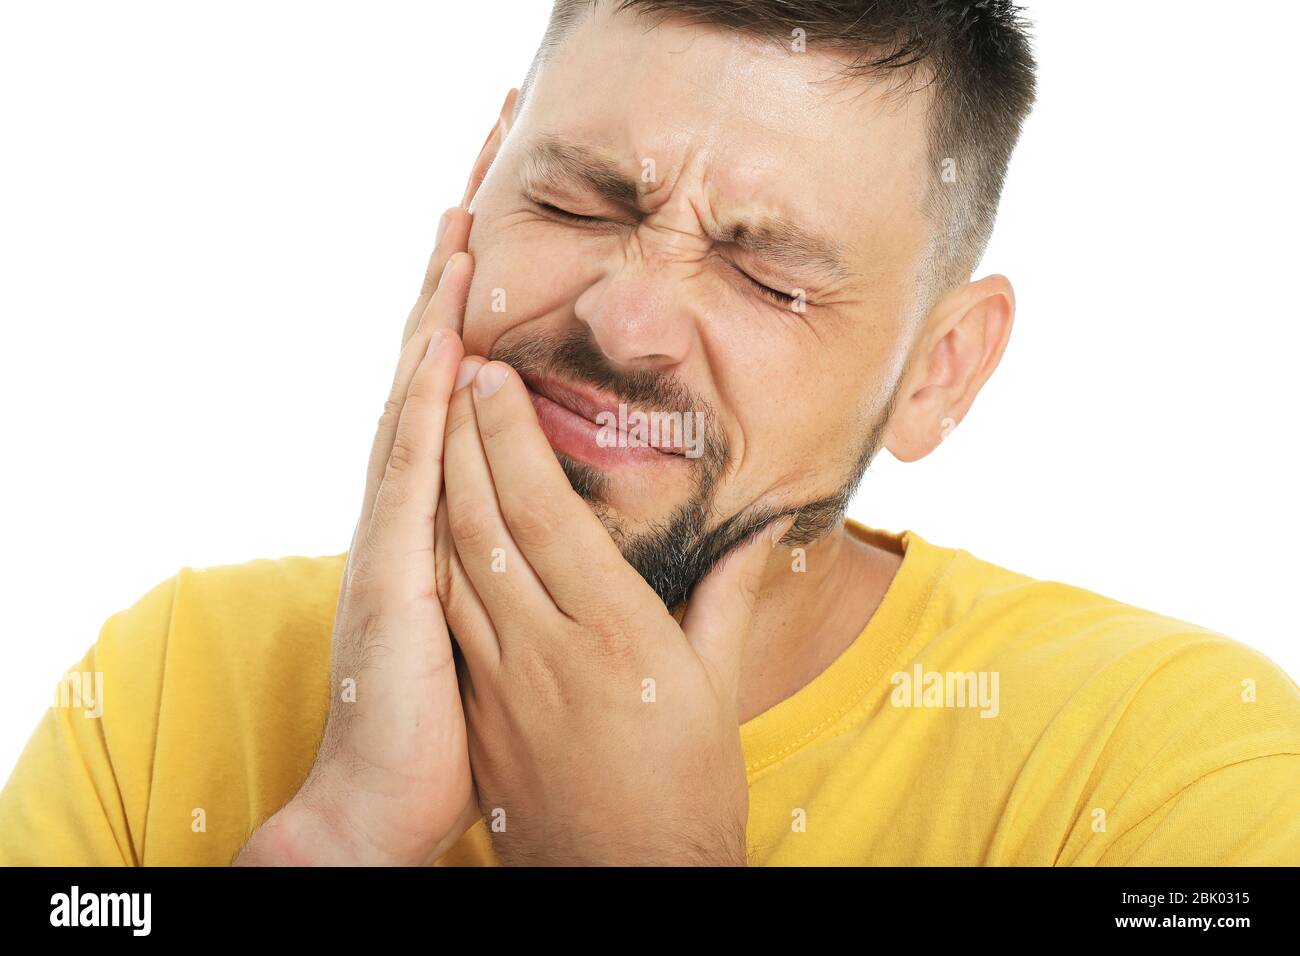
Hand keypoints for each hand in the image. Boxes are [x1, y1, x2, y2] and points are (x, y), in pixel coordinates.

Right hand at [237, 209, 477, 865]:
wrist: (385, 802)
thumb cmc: (450, 721)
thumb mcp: (504, 626)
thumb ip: (528, 570)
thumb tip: (572, 531)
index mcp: (442, 521)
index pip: (456, 400)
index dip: (473, 322)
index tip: (499, 252)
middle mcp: (408, 512)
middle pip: (427, 376)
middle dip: (447, 290)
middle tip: (468, 195)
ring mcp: (393, 536)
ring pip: (413, 404)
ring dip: (433, 319)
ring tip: (455, 231)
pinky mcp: (390, 571)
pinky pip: (409, 473)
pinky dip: (422, 401)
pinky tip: (443, 341)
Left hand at [433, 359, 785, 865]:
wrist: (626, 882)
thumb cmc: (688, 789)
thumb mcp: (717, 688)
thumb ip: (728, 598)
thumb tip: (758, 532)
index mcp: (615, 630)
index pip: (543, 508)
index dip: (510, 435)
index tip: (493, 378)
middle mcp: (548, 646)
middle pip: (486, 520)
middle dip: (465, 437)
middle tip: (456, 374)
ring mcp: (502, 682)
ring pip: (453, 561)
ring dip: (440, 485)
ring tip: (436, 425)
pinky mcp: (479, 712)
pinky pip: (449, 615)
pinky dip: (435, 554)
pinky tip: (431, 516)